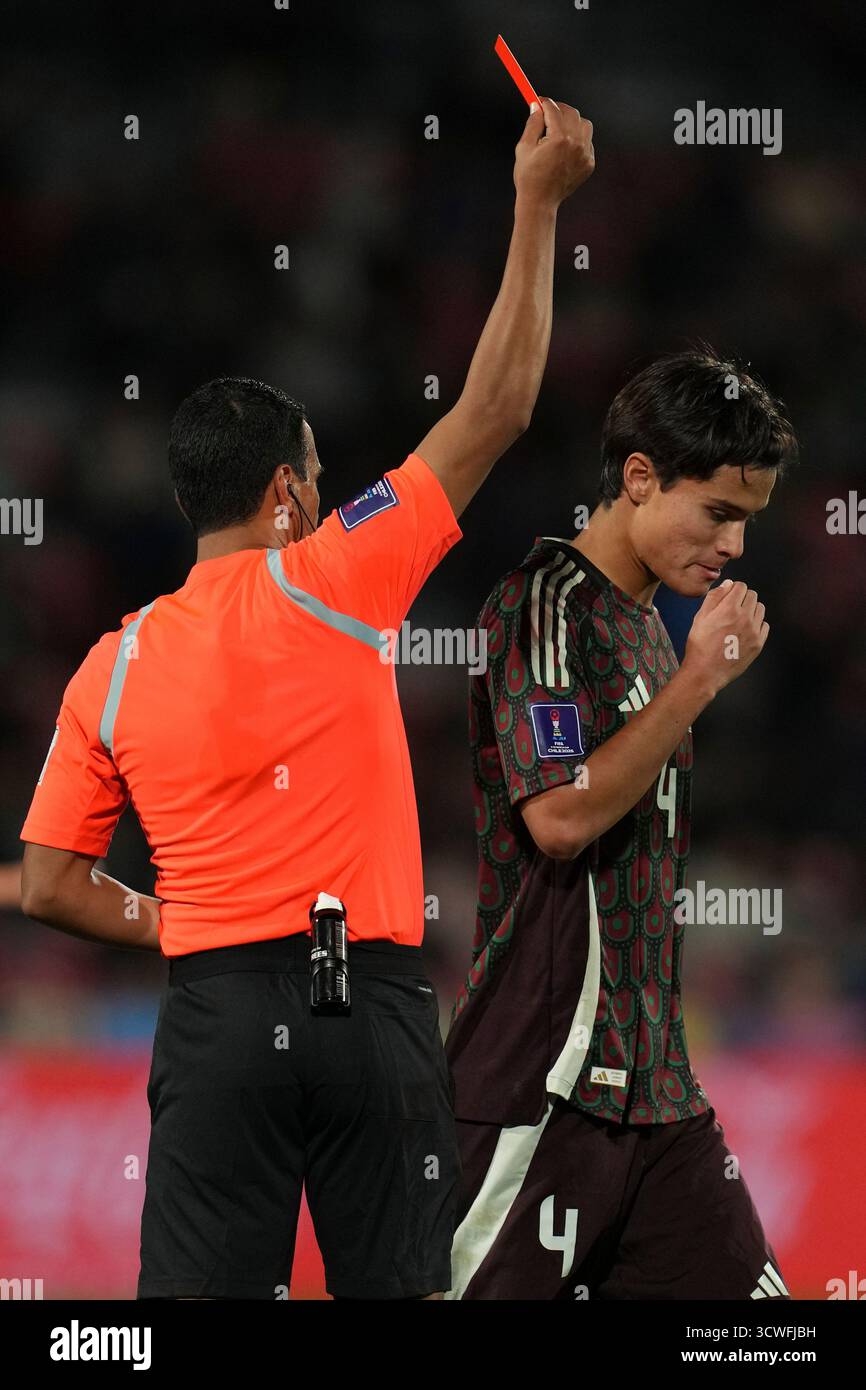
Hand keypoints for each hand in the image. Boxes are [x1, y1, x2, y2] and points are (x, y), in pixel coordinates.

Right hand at [513, 97, 594, 206]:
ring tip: (559, 130)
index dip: (544, 102)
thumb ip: (532, 123)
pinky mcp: (589, 163)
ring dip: (572, 122)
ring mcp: (585, 154)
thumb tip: (537, 105)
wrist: (540, 202)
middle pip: (571, 113)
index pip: (553, 110)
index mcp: (559, 139)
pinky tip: (565, 148)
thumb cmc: (528, 176)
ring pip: (584, 124)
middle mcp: (576, 144)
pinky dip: (578, 139)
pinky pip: (587, 141)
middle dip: (558, 109)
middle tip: (548, 113)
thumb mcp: (524, 147)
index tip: (538, 101)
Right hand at [682, 579, 768, 695]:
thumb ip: (714, 597)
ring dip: (751, 609)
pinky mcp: (758, 643)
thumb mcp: (700, 618)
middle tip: (732, 608)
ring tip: (739, 619)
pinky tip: (745, 631)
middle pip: (752, 595)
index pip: (741, 586)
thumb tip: (727, 584)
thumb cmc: (700, 646)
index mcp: (729, 608)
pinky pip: (765, 625)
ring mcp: (754, 631)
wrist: (706, 672)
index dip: (733, 589)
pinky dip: (757, 624)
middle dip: (743, 598)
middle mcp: (745, 618)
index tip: (729, 596)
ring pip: (760, 609)